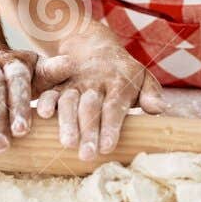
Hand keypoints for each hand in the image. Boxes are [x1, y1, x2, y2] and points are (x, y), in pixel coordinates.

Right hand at [34, 33, 163, 159]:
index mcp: (118, 84)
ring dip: (67, 122)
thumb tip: (160, 109)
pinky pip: (49, 91)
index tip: (108, 147)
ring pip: (69, 101)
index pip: (114, 107)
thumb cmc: (123, 73)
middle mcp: (95, 83)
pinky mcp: (57, 84)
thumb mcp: (143, 77)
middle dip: (88, 131)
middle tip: (87, 155)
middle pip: (90, 108)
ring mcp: (74, 83)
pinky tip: (41, 115)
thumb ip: (151, 93)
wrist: (94, 46)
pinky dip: (44, 102)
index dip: (110, 127)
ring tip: (67, 143)